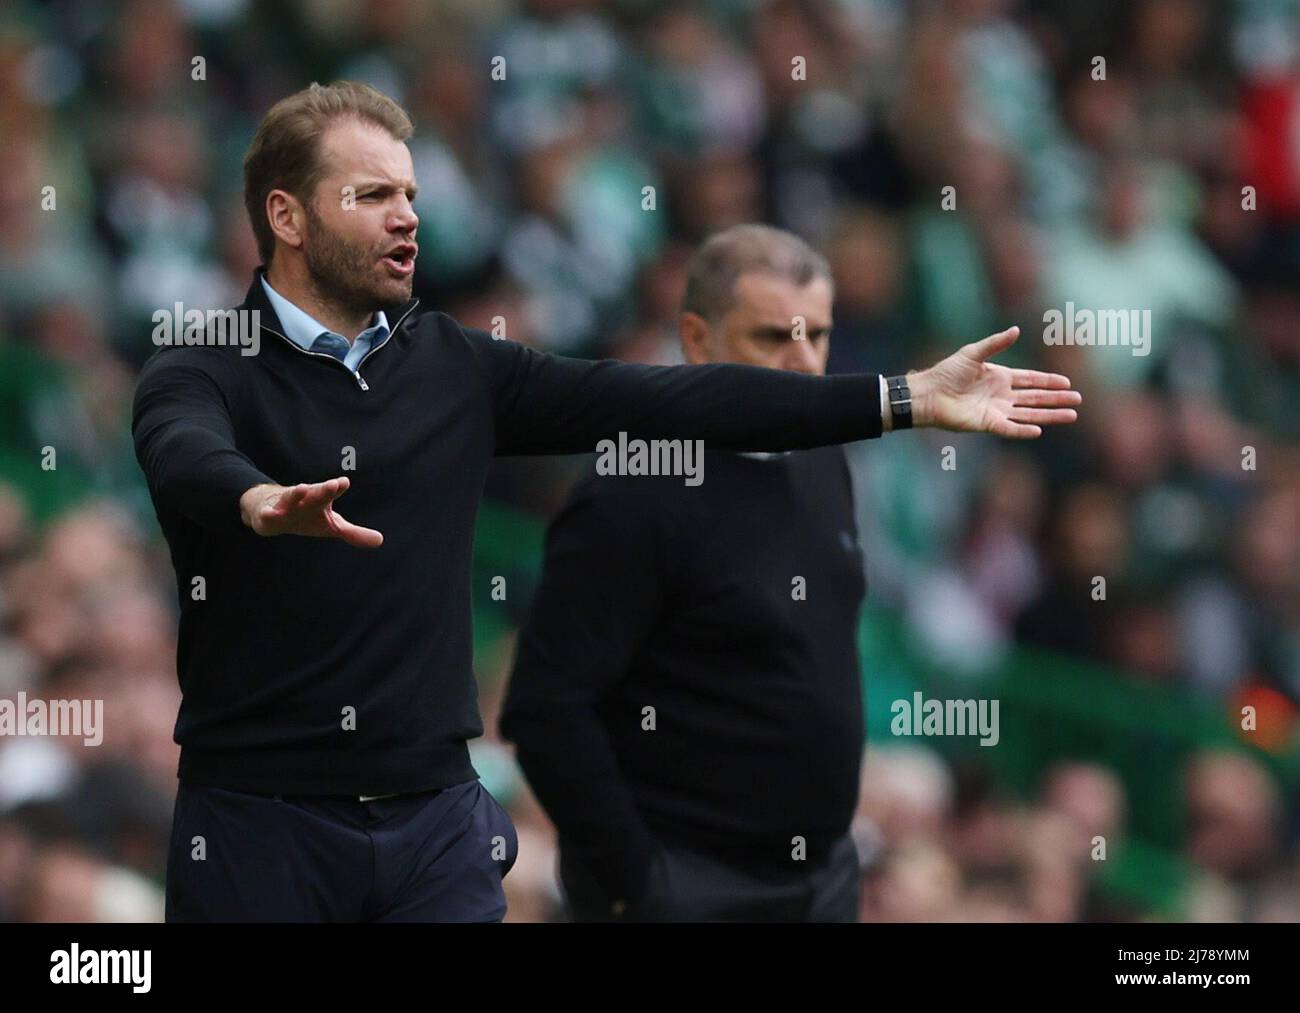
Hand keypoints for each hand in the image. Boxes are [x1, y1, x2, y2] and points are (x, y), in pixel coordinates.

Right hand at [239, 477, 383, 547]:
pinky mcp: (267, 515)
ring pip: (291, 498)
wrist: (270, 514)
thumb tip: (380, 540)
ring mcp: (285, 506)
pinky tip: (267, 513)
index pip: (330, 493)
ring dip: (296, 493)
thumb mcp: (332, 526)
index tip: (343, 483)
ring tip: (302, 488)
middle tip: (333, 484)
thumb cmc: (307, 517)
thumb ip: (354, 533)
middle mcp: (304, 500)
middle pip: (315, 494)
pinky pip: (267, 514)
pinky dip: (267, 513)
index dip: (336, 488)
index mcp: (320, 501)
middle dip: (323, 490)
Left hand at [908, 326, 1080, 437]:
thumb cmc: (947, 371)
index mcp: (1000, 377)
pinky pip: (1009, 428)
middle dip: (1056, 399)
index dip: (1049, 381)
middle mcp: (1002, 395)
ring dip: (1049, 415)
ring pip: (1029, 414)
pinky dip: (1023, 430)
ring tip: (1071, 415)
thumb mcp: (973, 353)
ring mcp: (996, 410)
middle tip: (1078, 400)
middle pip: (1035, 398)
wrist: (928, 392)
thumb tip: (1016, 330)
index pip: (1031, 380)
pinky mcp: (987, 423)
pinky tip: (1039, 430)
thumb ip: (995, 343)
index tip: (1067, 383)